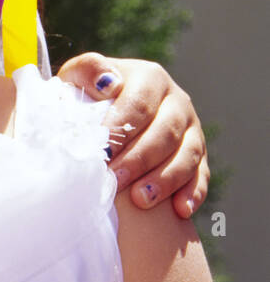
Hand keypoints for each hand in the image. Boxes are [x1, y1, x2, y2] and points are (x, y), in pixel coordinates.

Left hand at [57, 53, 207, 217]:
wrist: (103, 108)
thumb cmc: (87, 94)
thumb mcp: (79, 75)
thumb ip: (89, 70)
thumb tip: (108, 83)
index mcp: (150, 78)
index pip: (140, 103)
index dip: (122, 127)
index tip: (102, 149)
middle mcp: (177, 101)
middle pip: (165, 132)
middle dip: (140, 158)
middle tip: (115, 179)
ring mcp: (191, 129)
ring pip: (187, 155)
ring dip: (165, 179)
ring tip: (141, 200)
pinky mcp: (198, 155)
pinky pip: (202, 175)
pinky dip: (193, 193)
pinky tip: (180, 211)